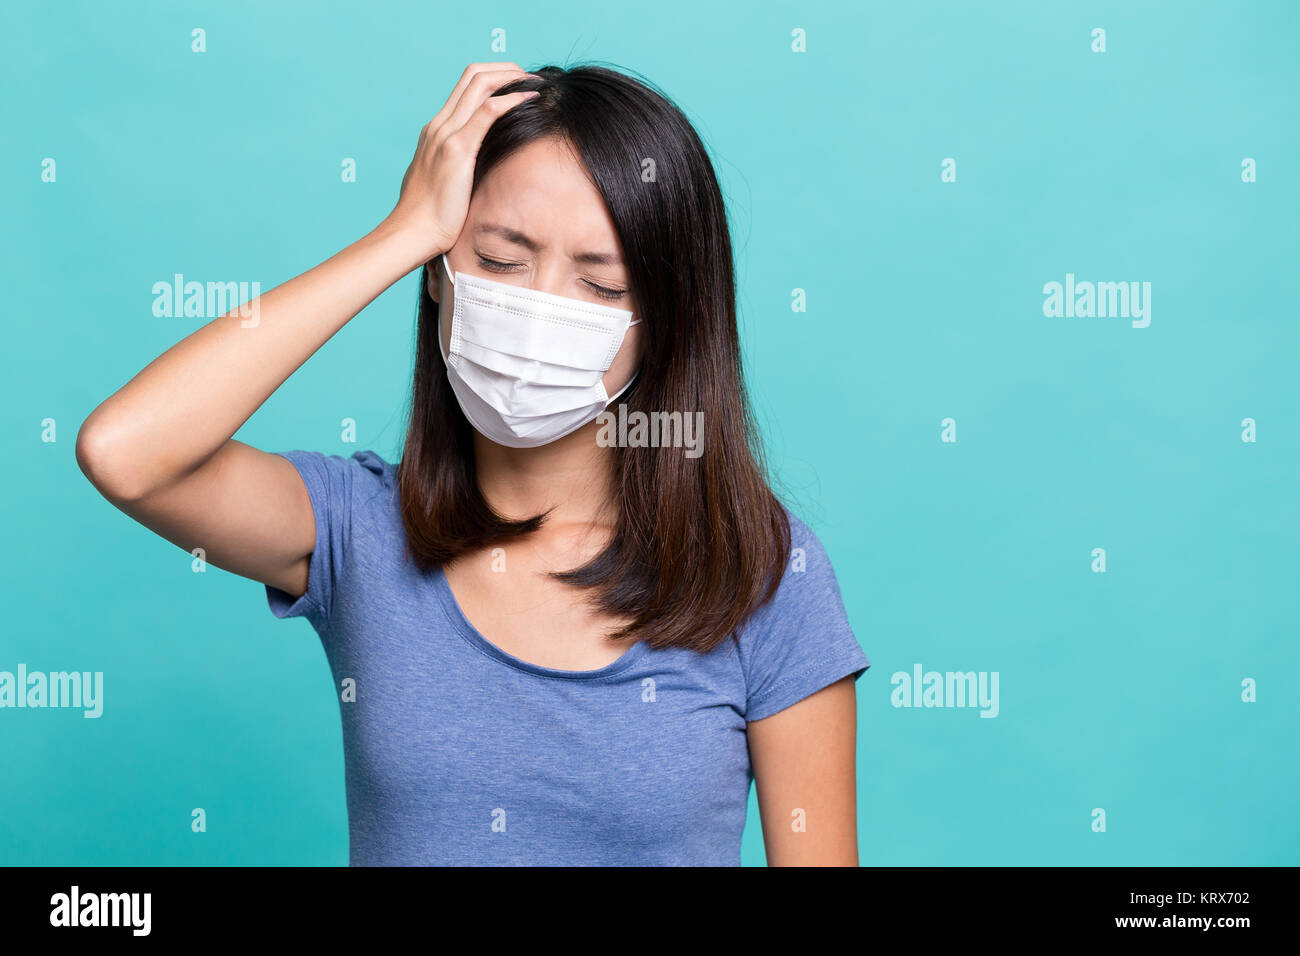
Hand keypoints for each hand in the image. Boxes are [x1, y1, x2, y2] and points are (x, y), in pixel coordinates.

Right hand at [389, 63, 538, 259]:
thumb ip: (455, 171)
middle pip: (473, 75)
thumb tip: (474, 177)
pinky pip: (487, 111)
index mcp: (436, 131)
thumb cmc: (429, 217)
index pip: (465, 87)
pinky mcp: (456, 149)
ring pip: (479, 84)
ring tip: (536, 84)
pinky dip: (511, 99)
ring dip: (512, 77)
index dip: (494, 78)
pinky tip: (530, 99)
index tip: (518, 86)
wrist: (412, 233)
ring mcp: (445, 134)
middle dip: (505, 69)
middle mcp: (439, 125)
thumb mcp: (443, 184)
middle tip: (532, 78)